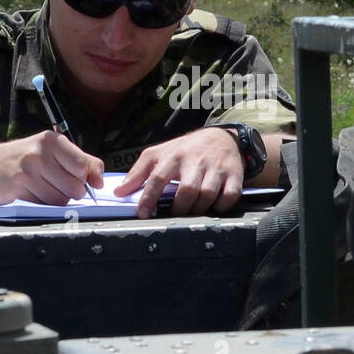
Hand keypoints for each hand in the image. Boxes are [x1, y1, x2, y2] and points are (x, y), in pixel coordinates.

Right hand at [0, 132, 103, 204]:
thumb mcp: (55, 151)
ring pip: (61, 200)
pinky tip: (34, 192)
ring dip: (57, 199)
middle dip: (72, 191)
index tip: (78, 177)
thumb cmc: (28, 158)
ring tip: (44, 186)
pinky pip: (45, 206)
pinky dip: (44, 204)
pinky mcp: (18, 189)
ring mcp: (27, 172)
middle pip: (75, 187)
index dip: (85, 177)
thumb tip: (100, 182)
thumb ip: (84, 162)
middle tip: (58, 183)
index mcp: (52, 141)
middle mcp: (39, 154)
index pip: (83, 166)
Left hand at [115, 128, 243, 217]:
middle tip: (173, 215)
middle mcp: (194, 161)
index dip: (149, 197)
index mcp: (173, 156)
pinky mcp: (233, 174)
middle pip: (186, 190)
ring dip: (198, 209)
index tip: (143, 213)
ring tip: (191, 212)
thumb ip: (138, 172)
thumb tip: (119, 192)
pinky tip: (213, 208)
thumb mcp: (159, 154)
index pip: (158, 177)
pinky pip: (229, 195)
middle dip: (178, 208)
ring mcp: (215, 168)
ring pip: (207, 194)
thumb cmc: (185, 150)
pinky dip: (221, 206)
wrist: (220, 137)